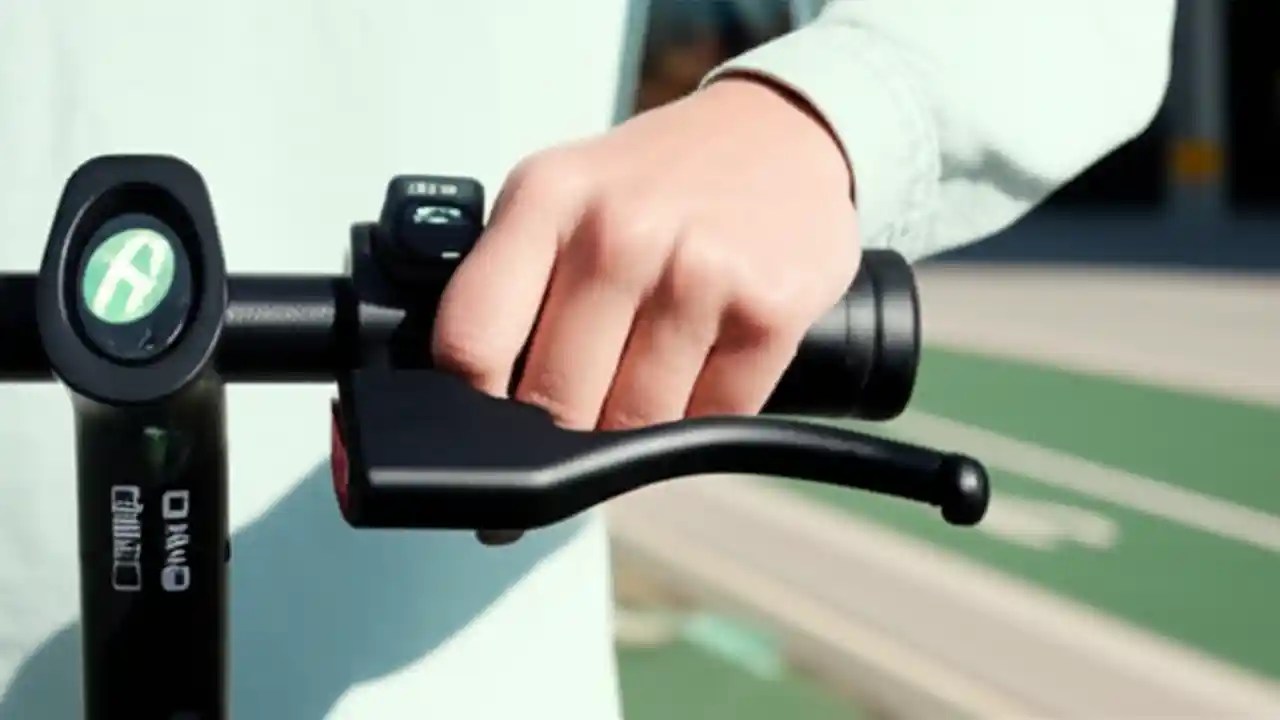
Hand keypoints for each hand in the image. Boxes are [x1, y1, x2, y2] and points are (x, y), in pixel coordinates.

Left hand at [432, 76, 860, 430]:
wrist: (787, 131)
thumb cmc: (665, 176)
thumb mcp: (567, 192)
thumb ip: (515, 279)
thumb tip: (474, 396)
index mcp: (546, 198)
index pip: (471, 342)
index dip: (473, 404)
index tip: (487, 420)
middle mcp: (618, 233)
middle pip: (553, 401)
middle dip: (558, 429)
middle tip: (576, 411)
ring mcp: (697, 275)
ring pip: (631, 426)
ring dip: (631, 434)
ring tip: (641, 386)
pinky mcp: (766, 315)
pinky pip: (708, 421)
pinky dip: (697, 423)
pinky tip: (699, 374)